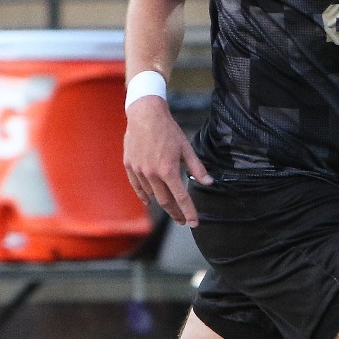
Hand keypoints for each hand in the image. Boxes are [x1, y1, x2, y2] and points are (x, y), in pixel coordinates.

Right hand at [123, 98, 209, 226]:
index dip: (189, 212)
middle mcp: (152, 174)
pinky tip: (149, 201)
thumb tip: (209, 183)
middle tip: (183, 220)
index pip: (181, 198)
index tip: (194, 223)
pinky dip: (143, 196)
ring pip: (151, 195)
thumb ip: (197, 168)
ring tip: (171, 208)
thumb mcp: (186, 148)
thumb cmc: (168, 130)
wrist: (144, 114)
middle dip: (176, 213)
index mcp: (168, 170)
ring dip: (162, 203)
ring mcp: (139, 171)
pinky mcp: (129, 166)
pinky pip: (136, 187)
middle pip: (165, 201)